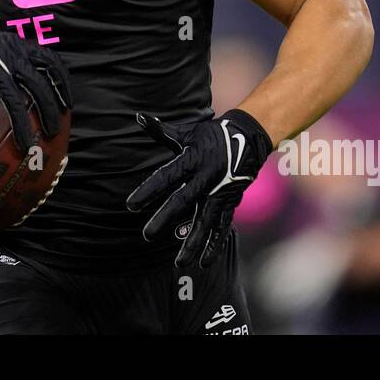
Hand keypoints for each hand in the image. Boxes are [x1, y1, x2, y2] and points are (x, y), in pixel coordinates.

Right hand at [0, 25, 71, 154]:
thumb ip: (12, 62)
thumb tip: (27, 91)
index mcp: (20, 48)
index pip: (51, 62)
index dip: (62, 83)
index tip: (68, 104)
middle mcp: (12, 56)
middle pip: (39, 85)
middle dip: (49, 109)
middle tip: (54, 131)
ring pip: (15, 100)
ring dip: (22, 126)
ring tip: (26, 146)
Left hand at [126, 109, 273, 267]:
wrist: (248, 140)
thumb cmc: (210, 136)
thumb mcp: (186, 132)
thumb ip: (160, 131)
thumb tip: (139, 117)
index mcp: (191, 160)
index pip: (166, 177)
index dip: (148, 190)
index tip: (131, 205)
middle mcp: (205, 179)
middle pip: (182, 202)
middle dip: (165, 219)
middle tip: (147, 235)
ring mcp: (219, 193)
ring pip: (204, 222)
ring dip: (191, 243)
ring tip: (179, 263)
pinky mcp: (229, 203)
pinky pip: (221, 227)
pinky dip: (213, 245)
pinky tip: (203, 262)